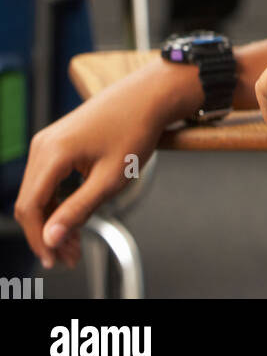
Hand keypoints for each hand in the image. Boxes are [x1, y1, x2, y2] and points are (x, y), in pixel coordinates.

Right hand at [14, 72, 172, 269]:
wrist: (148, 95)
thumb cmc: (135, 130)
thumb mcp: (110, 178)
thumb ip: (77, 210)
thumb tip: (51, 238)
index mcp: (53, 152)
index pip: (30, 207)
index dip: (39, 239)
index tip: (56, 260)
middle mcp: (44, 144)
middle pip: (30, 201)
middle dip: (48, 233)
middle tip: (71, 256)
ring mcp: (49, 140)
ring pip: (38, 192)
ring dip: (53, 219)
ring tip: (77, 242)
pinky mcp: (57, 141)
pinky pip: (47, 178)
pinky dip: (58, 200)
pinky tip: (75, 216)